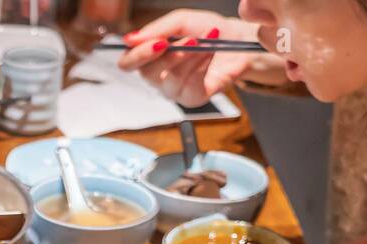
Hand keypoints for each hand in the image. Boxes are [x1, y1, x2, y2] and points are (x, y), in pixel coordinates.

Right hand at [115, 10, 282, 106]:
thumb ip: (156, 29)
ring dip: (188, 56)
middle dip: (165, 55)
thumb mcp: (181, 21)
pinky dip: (201, 65)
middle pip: (146, 74)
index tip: (156, 42)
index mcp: (150, 55)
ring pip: (170, 79)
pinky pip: (190, 85)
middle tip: (179, 41)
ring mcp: (174, 89)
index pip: (128, 62)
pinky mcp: (192, 97)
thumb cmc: (208, 30)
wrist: (238, 40)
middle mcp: (158, 75)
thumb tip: (130, 39)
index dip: (138, 55)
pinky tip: (209, 53)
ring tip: (204, 40)